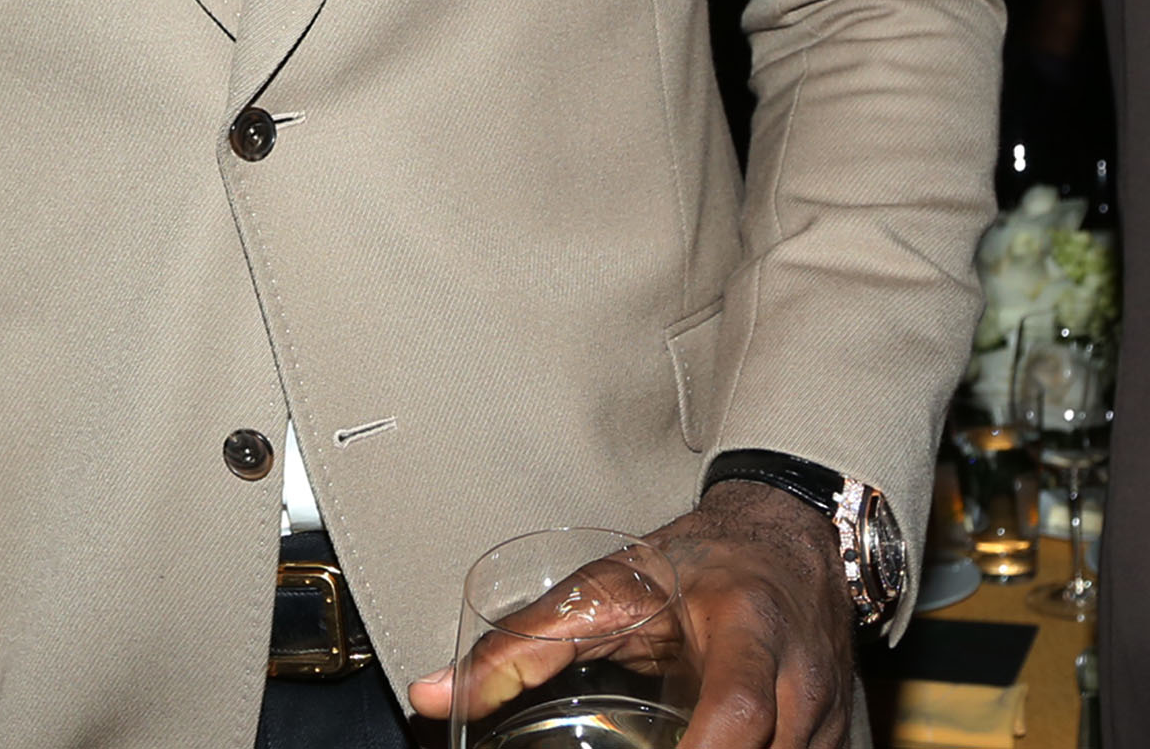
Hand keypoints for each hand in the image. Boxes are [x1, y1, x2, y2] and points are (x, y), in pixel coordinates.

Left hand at [407, 483, 854, 747]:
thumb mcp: (608, 586)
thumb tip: (431, 695)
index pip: (740, 710)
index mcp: (748, 632)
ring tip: (653, 735)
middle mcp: (802, 683)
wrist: (795, 542)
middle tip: (629, 743)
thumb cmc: (699, 563)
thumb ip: (525, 643)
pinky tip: (692, 747)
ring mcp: (831, 724)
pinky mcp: (839, 747)